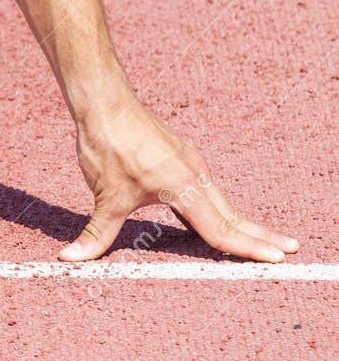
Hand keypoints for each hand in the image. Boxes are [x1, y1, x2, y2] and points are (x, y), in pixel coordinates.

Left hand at [60, 91, 297, 262]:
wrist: (104, 101)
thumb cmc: (107, 145)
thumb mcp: (103, 195)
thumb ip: (95, 233)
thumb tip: (70, 259)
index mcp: (184, 187)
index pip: (220, 228)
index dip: (246, 249)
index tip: (275, 259)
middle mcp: (195, 174)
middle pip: (232, 213)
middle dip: (260, 234)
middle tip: (291, 249)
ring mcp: (190, 162)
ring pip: (221, 200)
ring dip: (242, 221)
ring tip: (265, 238)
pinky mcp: (180, 156)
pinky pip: (208, 189)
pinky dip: (220, 207)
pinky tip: (218, 216)